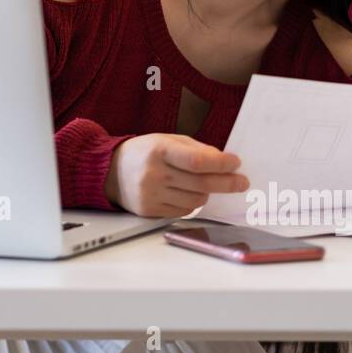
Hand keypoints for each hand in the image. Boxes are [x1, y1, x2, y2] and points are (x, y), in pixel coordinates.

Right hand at [104, 134, 248, 216]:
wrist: (110, 172)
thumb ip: (196, 149)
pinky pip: (184, 211)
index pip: (197, 161)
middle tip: (241, 182)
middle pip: (201, 183)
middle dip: (226, 183)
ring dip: (207, 193)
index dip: (221, 164)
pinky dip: (192, 203)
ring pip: (196, 200)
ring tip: (204, 184)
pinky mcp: (150, 211)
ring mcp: (151, 195)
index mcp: (158, 150)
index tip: (236, 163)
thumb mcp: (167, 140)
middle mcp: (153, 174)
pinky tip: (187, 193)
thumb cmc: (144, 153)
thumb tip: (224, 162)